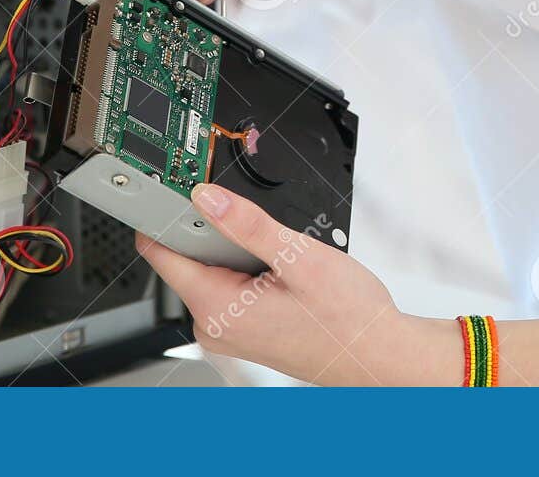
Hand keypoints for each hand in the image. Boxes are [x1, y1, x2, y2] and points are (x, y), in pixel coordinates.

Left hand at [137, 184, 455, 384]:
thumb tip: (206, 197)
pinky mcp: (243, 330)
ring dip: (236, 249)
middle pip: (187, 257)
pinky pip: (229, 286)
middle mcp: (214, 326)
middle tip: (252, 217)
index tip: (168, 182)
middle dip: (212, 228)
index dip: (160, 212)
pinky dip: (247, 267)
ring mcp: (228, 331)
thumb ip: (248, 225)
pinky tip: (281, 270)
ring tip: (279, 253)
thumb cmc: (349, 320)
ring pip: (212, 269)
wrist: (379, 355)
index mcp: (217, 309)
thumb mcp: (300, 257)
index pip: (160, 252)